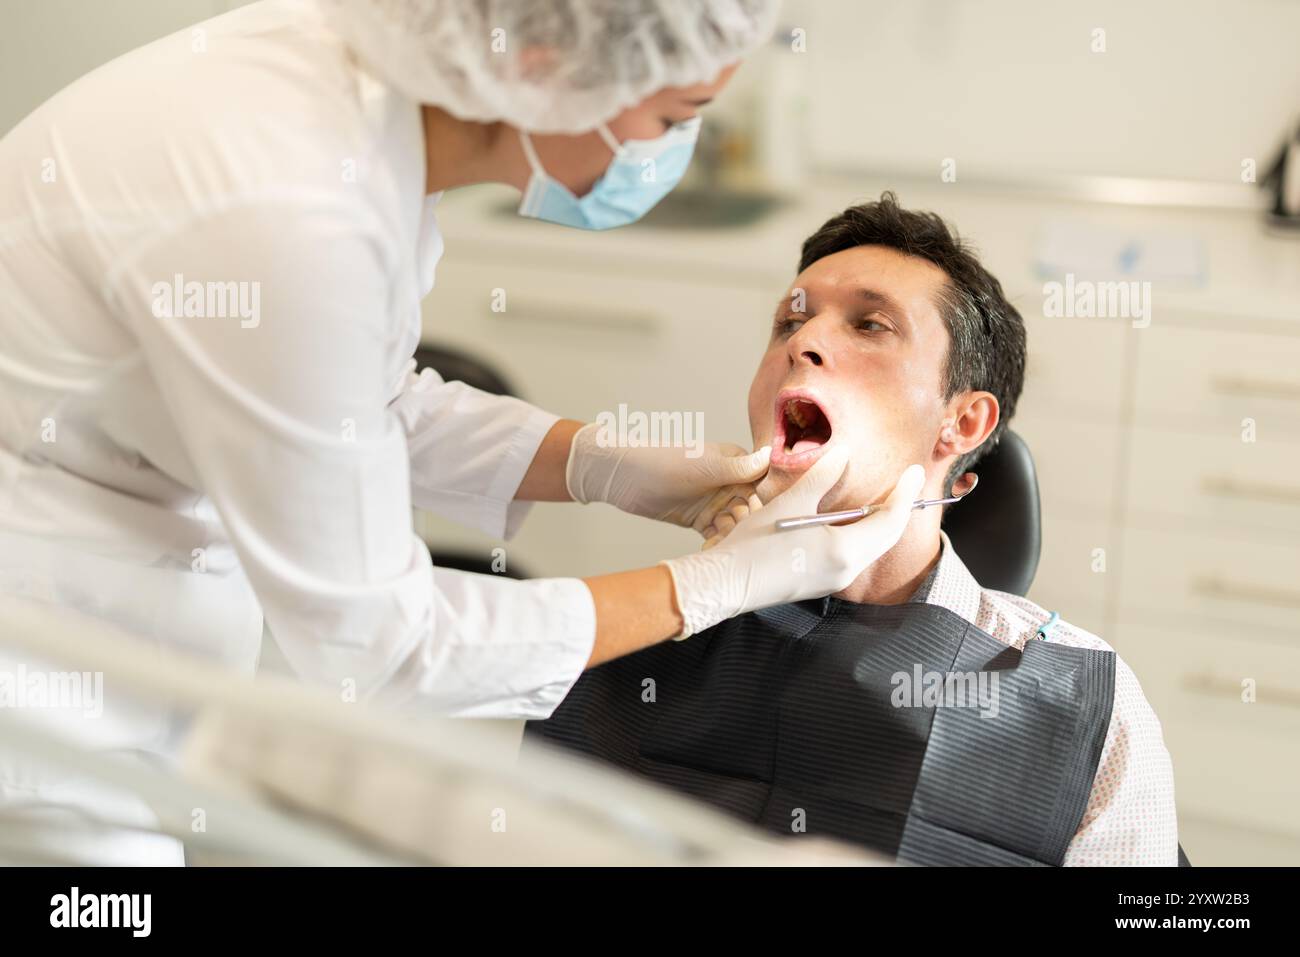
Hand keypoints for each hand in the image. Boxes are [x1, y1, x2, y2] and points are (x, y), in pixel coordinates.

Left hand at [565, 422, 770, 532]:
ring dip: (734, 534)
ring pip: (736, 523)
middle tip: (742, 533)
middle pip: (753, 507)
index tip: (766, 516)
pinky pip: (717, 533)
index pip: (764, 483)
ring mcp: (714, 502)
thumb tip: (772, 456)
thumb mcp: (707, 465)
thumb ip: (741, 467)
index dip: (768, 501)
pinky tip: (711, 548)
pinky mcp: (700, 519)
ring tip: (723, 543)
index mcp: (736, 463)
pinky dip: (718, 542)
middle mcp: (729, 482)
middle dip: (751, 522)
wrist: (625, 477)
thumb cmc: (665, 462)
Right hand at [660, 448, 925, 638]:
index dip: (904, 494)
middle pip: (886, 536)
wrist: (725, 585)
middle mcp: (846, 570)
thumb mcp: (790, 503)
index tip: (913, 471)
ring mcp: (834, 579)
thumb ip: (822, 477)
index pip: (890, 520)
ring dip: (880, 521)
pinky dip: (861, 534)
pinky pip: (854, 555)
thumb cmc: (754, 545)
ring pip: (871, 547)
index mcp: (845, 551)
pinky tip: (852, 518)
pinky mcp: (821, 582)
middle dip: (897, 507)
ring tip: (884, 496)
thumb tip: (843, 452)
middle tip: (905, 481)